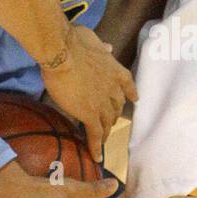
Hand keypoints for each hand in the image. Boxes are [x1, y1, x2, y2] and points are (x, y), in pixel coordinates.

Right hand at [40, 26, 136, 159]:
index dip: (130, 93)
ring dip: (105, 131)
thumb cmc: (73, 41)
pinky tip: (97, 157)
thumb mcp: (92, 39)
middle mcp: (112, 87)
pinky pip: (95, 134)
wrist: (62, 53)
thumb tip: (108, 47)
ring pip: (107, 122)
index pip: (127, 83)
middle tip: (107, 120)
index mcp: (114, 68)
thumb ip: (101, 47)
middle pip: (117, 106)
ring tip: (102, 138)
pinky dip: (97, 147)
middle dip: (113, 113)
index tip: (134, 99)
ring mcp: (102, 103)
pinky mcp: (90, 114)